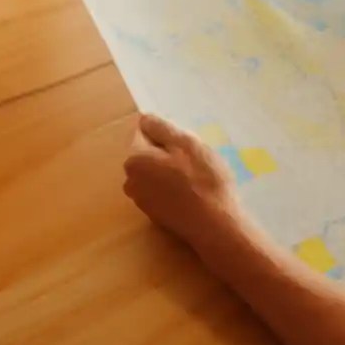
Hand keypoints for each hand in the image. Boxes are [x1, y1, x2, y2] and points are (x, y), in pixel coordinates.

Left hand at [123, 114, 242, 246]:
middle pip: (148, 154)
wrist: (214, 225)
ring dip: (171, 170)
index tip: (186, 143)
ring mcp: (141, 201)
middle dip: (167, 152)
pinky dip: (174, 188)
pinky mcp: (155, 215)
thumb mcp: (186, 143)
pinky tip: (193, 193)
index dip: (166, 133)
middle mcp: (130, 180)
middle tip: (195, 159)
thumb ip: (161, 128)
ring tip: (196, 177)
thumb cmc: (203, 180)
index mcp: (134, 159)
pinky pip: (161, 191)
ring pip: (155, 173)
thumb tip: (143, 119)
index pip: (143, 132)